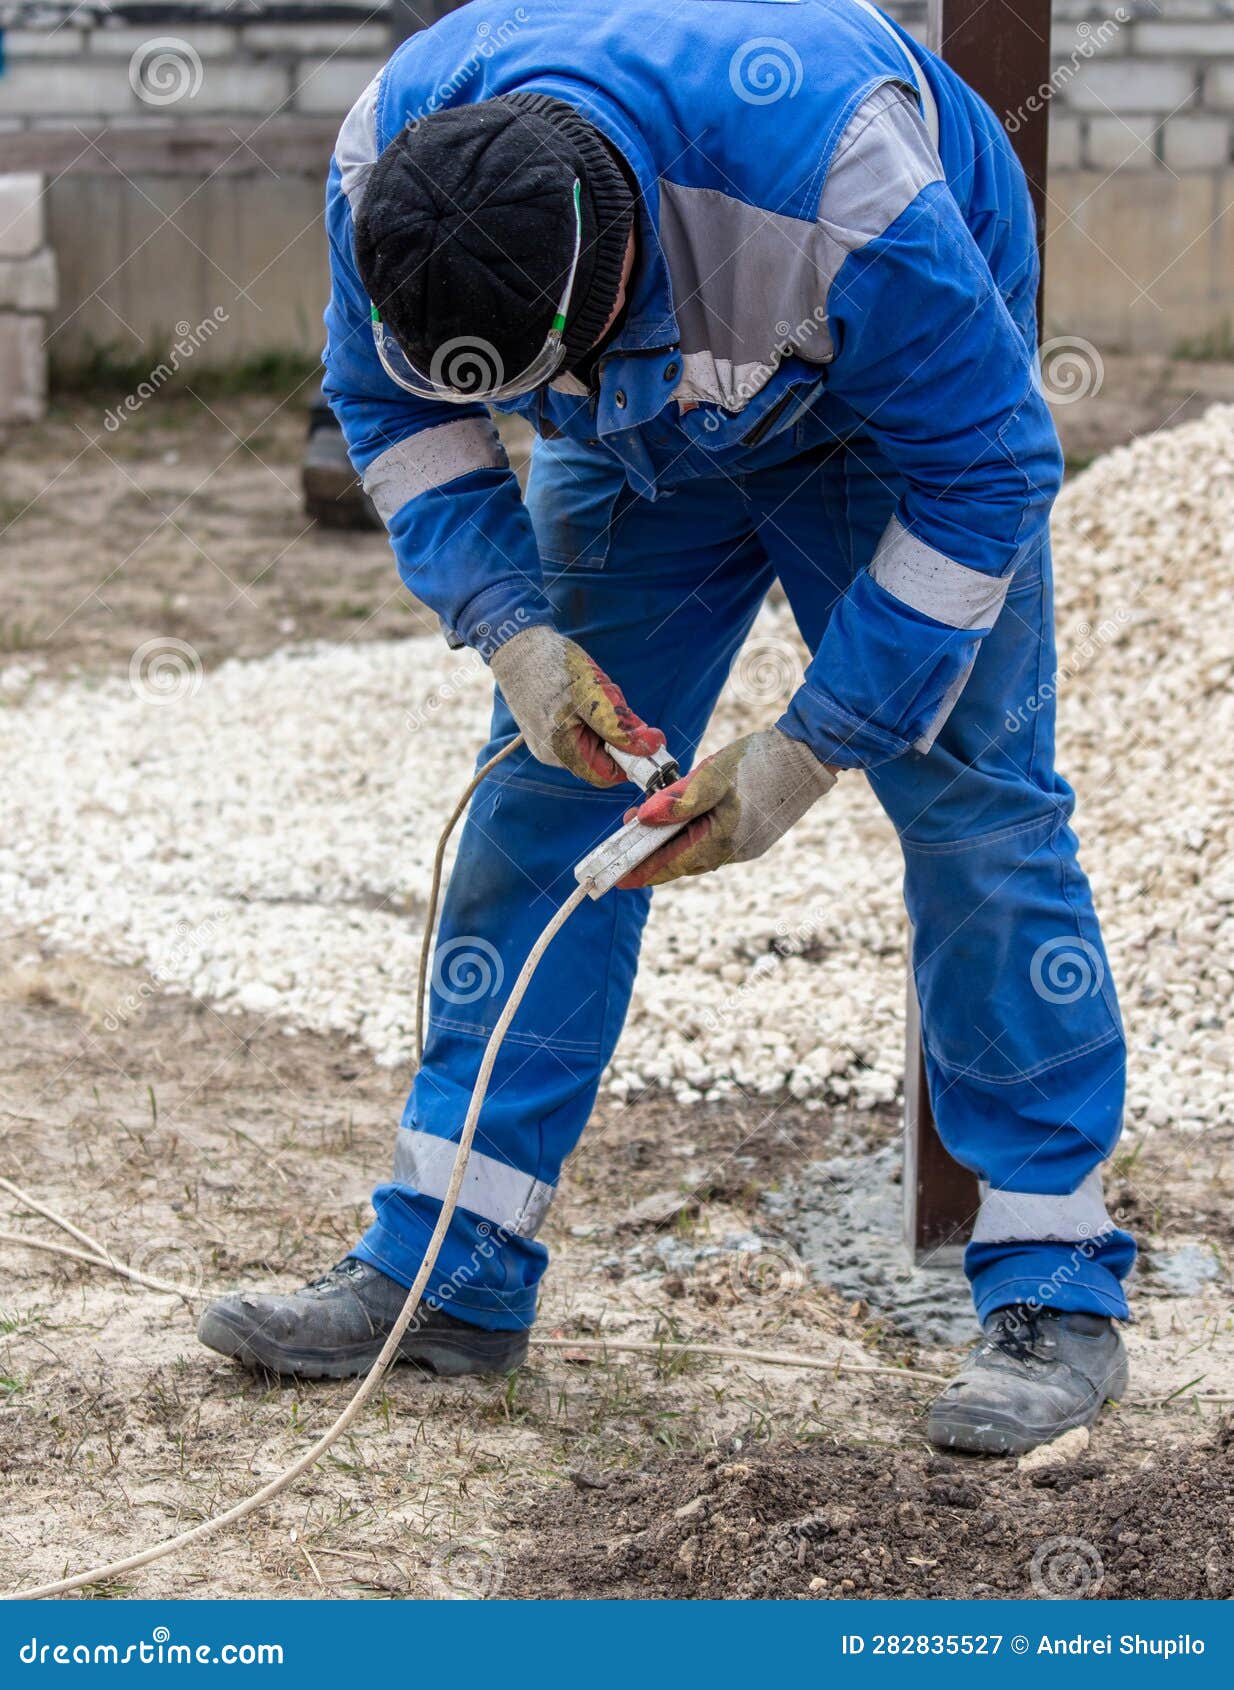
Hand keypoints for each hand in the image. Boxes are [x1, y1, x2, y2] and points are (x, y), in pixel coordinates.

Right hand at [489, 625, 664, 786]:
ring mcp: (546, 742)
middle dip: (616, 735)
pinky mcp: (546, 729)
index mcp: (561, 750)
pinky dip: (590, 717)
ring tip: (591, 693)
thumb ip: (621, 726)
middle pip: (600, 758)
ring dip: (603, 723)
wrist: (517, 644)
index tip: (650, 737)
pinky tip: (579, 694)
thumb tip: (651, 747)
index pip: (607, 775)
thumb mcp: (594, 694)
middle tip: (612, 701)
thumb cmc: (552, 665)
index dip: (632, 760)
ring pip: (591, 743)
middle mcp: (551, 754)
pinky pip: (579, 732)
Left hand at [618, 727, 835, 887]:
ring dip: (671, 845)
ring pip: (698, 854)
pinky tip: (684, 823)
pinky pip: (713, 845)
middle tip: (624, 841)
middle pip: (682, 862)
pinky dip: (692, 838)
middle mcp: (733, 852)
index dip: (641, 871)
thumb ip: (678, 799)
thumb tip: (644, 819)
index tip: (617, 879)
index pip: (671, 864)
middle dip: (651, 856)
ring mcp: (745, 847)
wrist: (807, 756)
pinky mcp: (753, 838)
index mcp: (721, 840)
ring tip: (648, 827)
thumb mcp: (712, 774)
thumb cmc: (759, 761)